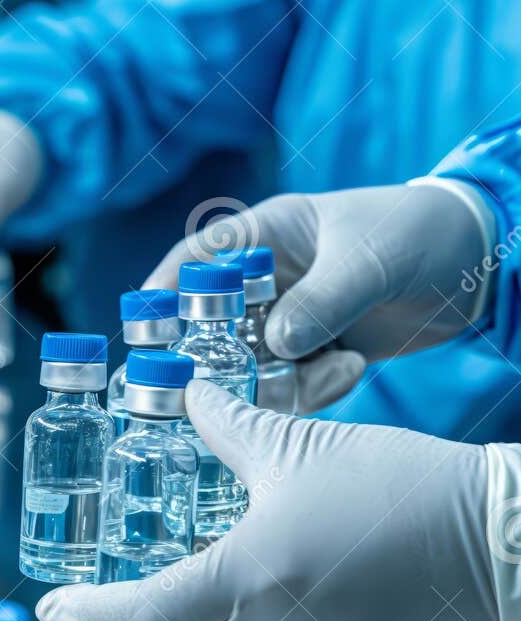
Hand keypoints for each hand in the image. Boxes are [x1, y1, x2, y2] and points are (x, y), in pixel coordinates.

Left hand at [37, 381, 497, 620]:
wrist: (504, 541)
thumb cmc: (404, 484)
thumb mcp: (303, 446)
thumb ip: (229, 427)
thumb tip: (185, 394)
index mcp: (255, 578)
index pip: (145, 616)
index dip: (91, 616)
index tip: (52, 608)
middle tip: (95, 608)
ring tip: (157, 609)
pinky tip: (240, 616)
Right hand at [145, 182, 491, 411]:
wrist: (477, 262)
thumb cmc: (417, 232)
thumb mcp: (368, 260)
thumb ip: (322, 301)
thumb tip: (276, 346)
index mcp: (269, 235)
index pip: (199, 260)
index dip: (165, 290)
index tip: (143, 323)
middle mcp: (272, 281)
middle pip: (215, 324)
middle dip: (209, 357)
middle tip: (202, 388)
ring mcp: (295, 319)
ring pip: (254, 364)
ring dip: (278, 380)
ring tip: (327, 372)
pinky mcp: (322, 352)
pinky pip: (296, 383)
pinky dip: (317, 387)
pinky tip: (352, 368)